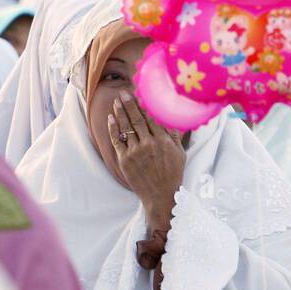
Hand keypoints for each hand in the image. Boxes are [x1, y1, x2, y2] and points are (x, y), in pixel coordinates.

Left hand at [108, 92, 185, 231]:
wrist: (161, 195)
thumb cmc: (173, 174)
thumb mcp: (180, 153)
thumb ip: (174, 135)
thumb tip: (171, 118)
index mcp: (163, 141)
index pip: (151, 118)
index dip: (144, 105)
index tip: (138, 94)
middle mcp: (148, 144)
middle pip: (137, 119)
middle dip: (129, 104)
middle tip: (123, 93)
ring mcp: (135, 152)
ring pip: (126, 127)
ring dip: (120, 113)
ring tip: (116, 102)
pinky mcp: (124, 160)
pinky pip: (117, 140)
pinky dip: (113, 128)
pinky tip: (110, 118)